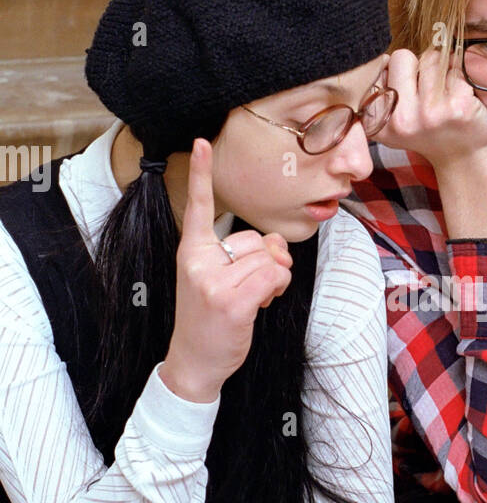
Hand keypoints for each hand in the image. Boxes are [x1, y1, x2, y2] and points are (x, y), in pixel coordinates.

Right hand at [160, 138, 293, 401]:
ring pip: (269, 259)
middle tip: (249, 288)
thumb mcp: (221, 279)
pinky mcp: (232, 301)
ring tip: (253, 299)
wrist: (195, 360)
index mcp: (191, 250)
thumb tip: (278, 246)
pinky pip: (273, 278)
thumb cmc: (211, 318)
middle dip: (266, 263)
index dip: (202, 173)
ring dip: (275, 280)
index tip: (202, 142)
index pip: (198, 206)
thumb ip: (248, 254)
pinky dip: (276, 291)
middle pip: (257, 239)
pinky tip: (260, 306)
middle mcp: (199, 261)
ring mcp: (214, 281)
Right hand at [376, 48, 486, 169]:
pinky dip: (461, 76)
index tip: (408, 93)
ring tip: (445, 95)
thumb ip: (383, 86)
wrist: (466, 156)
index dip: (397, 73)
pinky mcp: (457, 106)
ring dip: (441, 70)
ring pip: (431, 59)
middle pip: (402, 57)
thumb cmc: (430, 128)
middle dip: (417, 67)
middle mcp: (399, 119)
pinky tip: (461, 97)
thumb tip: (386, 58)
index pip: (379, 66)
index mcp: (377, 120)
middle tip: (427, 92)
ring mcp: (428, 113)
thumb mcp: (394, 113)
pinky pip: (455, 67)